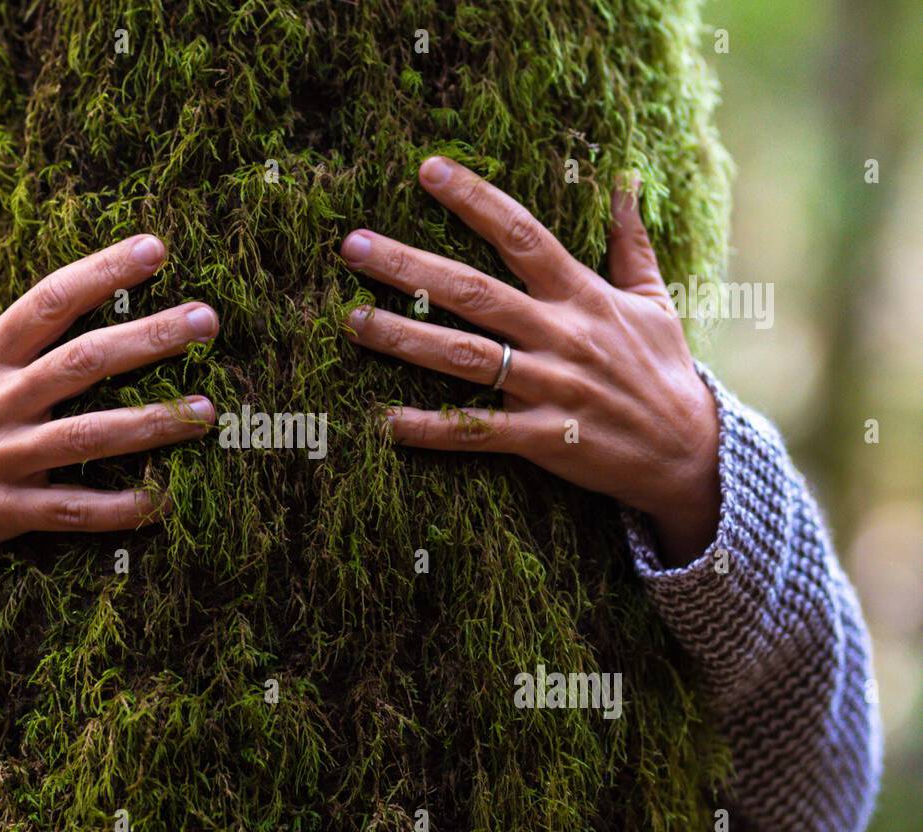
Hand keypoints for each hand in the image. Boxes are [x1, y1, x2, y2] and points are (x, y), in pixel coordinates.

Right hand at [0, 214, 218, 609]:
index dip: (102, 273)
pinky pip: (70, 509)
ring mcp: (6, 458)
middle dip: (149, 338)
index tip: (155, 249)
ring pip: (90, 437)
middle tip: (208, 319)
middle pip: (84, 362)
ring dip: (151, 423)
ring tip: (207, 410)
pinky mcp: (7, 509)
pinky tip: (163, 501)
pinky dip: (116, 508)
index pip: (49, 302)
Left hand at [338, 157, 719, 567]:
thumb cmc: (663, 371)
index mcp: (583, 296)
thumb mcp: (654, 300)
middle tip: (353, 246)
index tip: (428, 169)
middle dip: (410, 267)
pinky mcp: (544, 438)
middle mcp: (561, 335)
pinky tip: (385, 421)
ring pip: (466, 357)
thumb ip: (630, 243)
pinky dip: (433, 428)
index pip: (522, 234)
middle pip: (474, 292)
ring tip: (352, 321)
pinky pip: (479, 431)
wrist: (690, 453)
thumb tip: (627, 179)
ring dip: (405, 338)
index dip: (475, 200)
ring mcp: (550, 388)